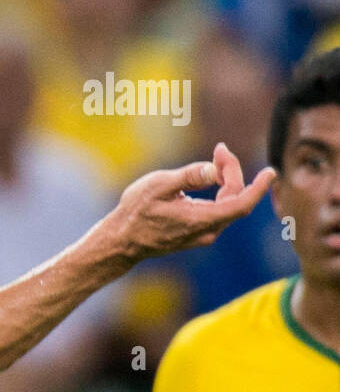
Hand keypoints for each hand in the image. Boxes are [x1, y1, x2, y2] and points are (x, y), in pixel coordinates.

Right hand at [99, 143, 274, 262]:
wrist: (121, 241)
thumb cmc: (135, 212)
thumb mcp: (157, 186)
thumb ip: (188, 176)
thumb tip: (213, 169)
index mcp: (201, 219)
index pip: (242, 204)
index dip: (259, 187)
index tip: (270, 171)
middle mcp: (207, 231)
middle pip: (235, 199)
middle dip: (232, 172)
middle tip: (219, 150)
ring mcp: (203, 235)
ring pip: (228, 205)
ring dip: (226, 181)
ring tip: (213, 161)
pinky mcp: (197, 234)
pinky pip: (218, 211)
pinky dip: (218, 193)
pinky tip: (207, 179)